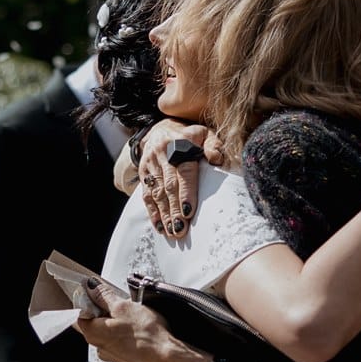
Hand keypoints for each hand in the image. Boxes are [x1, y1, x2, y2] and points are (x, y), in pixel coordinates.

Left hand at [75, 284, 211, 361]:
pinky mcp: (126, 358)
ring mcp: (113, 354)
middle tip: (122, 302)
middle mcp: (99, 347)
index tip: (100, 292)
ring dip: (119, 321)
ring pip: (110, 331)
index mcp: (92, 333)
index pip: (81, 313)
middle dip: (107, 310)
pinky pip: (122, 340)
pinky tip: (140, 328)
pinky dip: (128, 332)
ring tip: (135, 316)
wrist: (166, 357)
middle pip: (96, 322)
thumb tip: (91, 287)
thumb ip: (104, 296)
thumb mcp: (122, 306)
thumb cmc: (145, 334)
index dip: (89, 300)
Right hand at [136, 122, 213, 238]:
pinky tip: (159, 226)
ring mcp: (150, 163)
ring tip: (172, 232)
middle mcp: (162, 153)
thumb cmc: (190, 137)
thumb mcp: (204, 134)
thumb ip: (213, 145)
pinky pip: (146, 194)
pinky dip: (152, 212)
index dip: (186, 191)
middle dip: (174, 209)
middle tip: (180, 229)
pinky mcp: (143, 172)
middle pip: (169, 185)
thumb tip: (217, 159)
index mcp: (180, 143)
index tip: (189, 211)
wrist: (161, 129)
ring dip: (164, 214)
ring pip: (157, 192)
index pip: (184, 170)